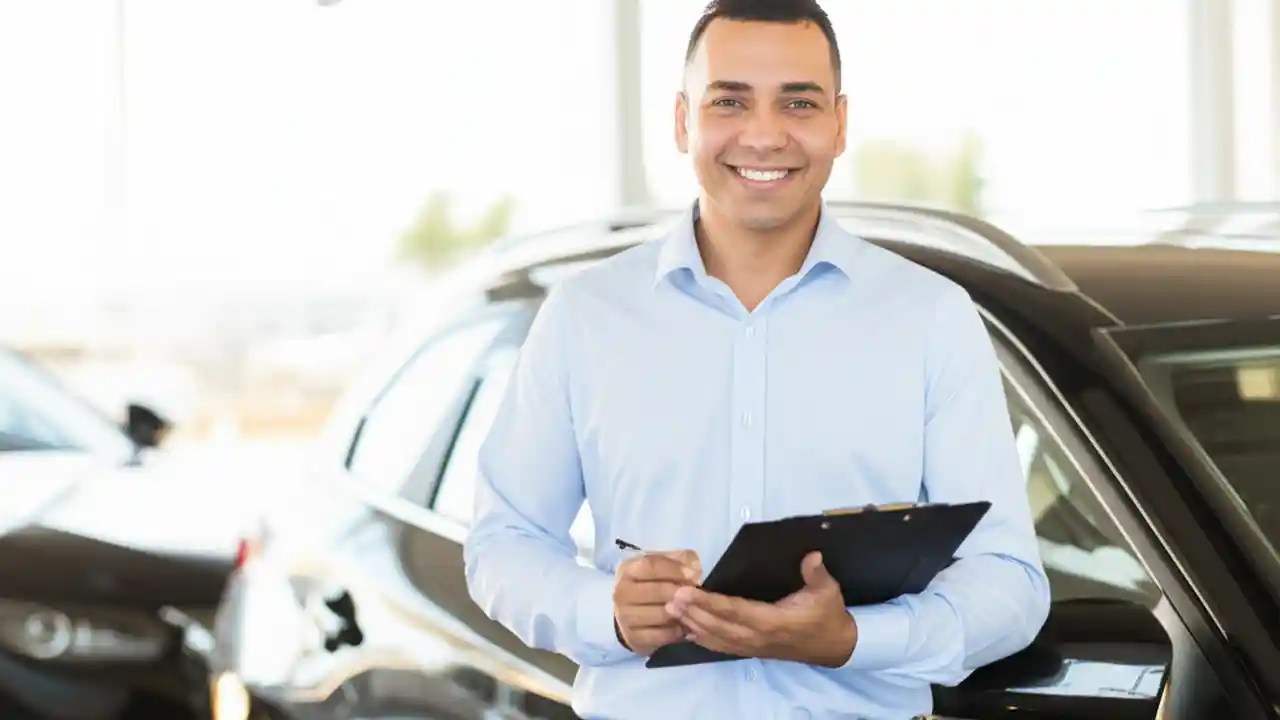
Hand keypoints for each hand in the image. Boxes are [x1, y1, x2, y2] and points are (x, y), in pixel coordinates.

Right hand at [613, 549, 700, 655]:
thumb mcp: (662, 565)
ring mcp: (625, 617)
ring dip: (682, 612)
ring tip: (690, 609)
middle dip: (682, 592)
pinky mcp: (633, 638)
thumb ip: (680, 560)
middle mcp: (621, 593)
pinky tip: (682, 625)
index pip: (651, 565)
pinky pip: (663, 635)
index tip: (694, 575)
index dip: (675, 569)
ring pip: (663, 614)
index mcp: (628, 570)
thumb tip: (695, 569)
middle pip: (658, 590)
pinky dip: (677, 631)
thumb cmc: (651, 584)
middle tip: (696, 594)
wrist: (630, 614)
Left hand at [667, 551, 856, 666]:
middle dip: (694, 612)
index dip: (711, 603)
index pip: (737, 612)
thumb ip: (816, 574)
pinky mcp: (752, 649)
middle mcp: (759, 636)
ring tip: (672, 610)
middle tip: (672, 598)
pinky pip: (722, 646)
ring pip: (717, 638)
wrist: (834, 646)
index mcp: (774, 621)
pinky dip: (703, 639)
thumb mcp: (828, 592)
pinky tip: (687, 630)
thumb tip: (811, 556)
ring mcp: (754, 646)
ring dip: (693, 624)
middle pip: (720, 626)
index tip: (689, 592)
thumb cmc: (827, 616)